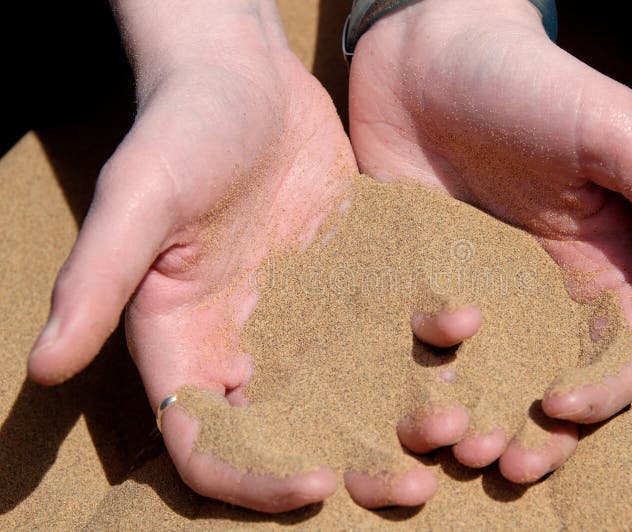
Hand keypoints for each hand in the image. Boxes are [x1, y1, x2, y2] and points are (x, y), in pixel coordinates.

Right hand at [27, 0, 435, 511]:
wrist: (245, 75)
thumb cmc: (180, 128)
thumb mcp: (138, 199)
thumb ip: (96, 280)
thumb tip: (41, 366)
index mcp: (188, 342)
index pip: (211, 442)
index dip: (256, 478)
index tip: (319, 483)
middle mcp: (251, 341)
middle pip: (300, 432)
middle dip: (356, 465)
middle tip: (412, 485)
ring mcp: (310, 313)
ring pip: (360, 387)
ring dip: (406, 412)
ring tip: (458, 419)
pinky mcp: (357, 277)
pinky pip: (396, 322)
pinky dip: (432, 336)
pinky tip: (466, 322)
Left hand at [349, 0, 631, 481]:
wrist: (426, 49)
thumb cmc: (528, 82)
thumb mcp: (613, 134)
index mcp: (594, 268)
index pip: (618, 357)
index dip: (601, 394)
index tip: (559, 404)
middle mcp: (533, 293)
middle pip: (543, 388)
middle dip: (528, 433)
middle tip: (495, 459)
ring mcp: (468, 290)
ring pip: (476, 380)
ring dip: (466, 420)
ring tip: (442, 444)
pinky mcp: (408, 280)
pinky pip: (408, 342)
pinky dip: (405, 377)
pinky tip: (388, 395)